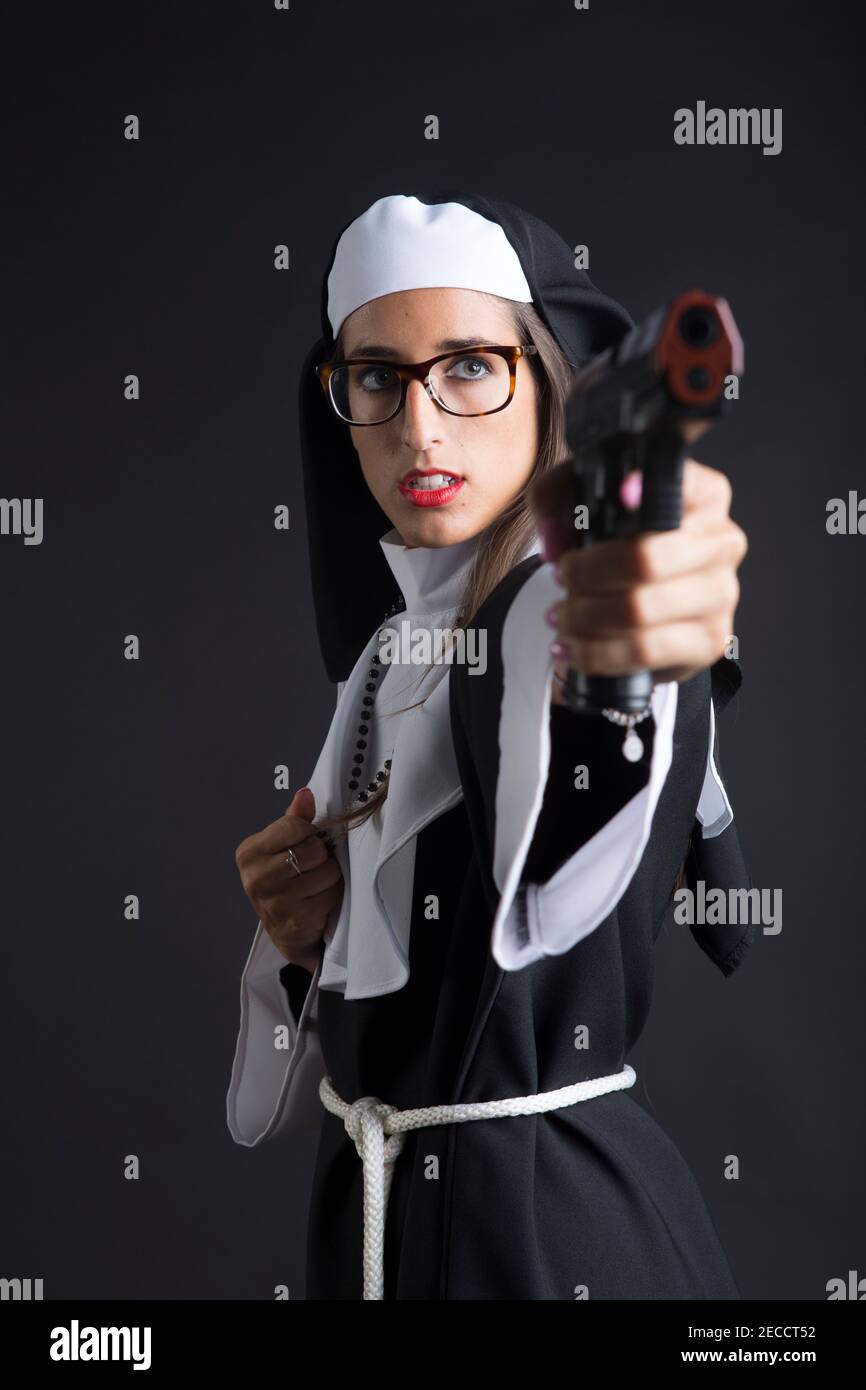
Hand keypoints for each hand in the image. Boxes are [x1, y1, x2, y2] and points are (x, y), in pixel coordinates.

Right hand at [234, 787, 343, 969]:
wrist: (287, 931)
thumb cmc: (286, 881)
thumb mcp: (283, 846)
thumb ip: (295, 819)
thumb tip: (305, 794)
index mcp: (249, 853)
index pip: (294, 825)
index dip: (310, 832)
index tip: (307, 841)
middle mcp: (256, 877)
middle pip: (315, 850)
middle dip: (322, 857)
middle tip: (312, 868)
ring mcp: (274, 902)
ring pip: (328, 872)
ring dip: (330, 878)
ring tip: (316, 885)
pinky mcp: (295, 921)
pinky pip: (332, 895)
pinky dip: (333, 897)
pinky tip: (319, 902)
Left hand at [535, 458, 747, 693]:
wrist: (634, 605)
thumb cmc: (614, 543)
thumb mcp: (581, 503)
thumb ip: (559, 495)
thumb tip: (555, 538)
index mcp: (704, 495)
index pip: (684, 484)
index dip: (650, 489)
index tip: (620, 495)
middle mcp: (722, 541)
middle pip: (645, 560)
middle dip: (586, 574)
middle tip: (561, 577)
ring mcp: (722, 593)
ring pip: (639, 611)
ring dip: (584, 617)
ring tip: (561, 615)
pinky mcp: (710, 640)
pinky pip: (643, 651)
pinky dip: (596, 652)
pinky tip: (573, 645)